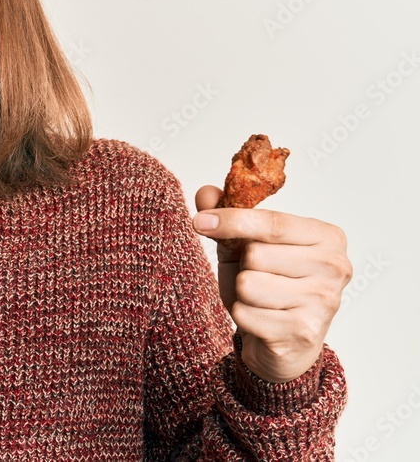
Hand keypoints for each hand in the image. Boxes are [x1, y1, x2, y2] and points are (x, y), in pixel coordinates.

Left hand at [192, 186, 351, 382]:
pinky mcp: (304, 331)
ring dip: (242, 293)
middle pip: (256, 254)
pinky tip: (262, 320)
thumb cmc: (267, 285)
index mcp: (327, 237)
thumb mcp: (244, 247)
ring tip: (261, 300)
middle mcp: (335, 266)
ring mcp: (324, 301)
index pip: (272, 222)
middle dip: (244, 266)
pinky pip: (245, 313)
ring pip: (248, 284)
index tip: (200, 221)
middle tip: (259, 277)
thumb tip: (205, 193)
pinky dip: (243, 316)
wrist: (283, 343)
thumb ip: (226, 217)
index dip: (232, 220)